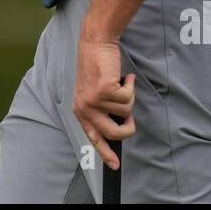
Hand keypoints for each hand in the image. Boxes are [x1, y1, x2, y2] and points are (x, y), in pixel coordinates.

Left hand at [73, 39, 135, 169]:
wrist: (96, 44)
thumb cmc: (97, 67)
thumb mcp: (92, 93)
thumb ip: (100, 111)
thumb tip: (118, 127)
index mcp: (80, 111)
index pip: (93, 138)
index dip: (106, 153)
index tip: (115, 165)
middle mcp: (85, 108)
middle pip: (114, 133)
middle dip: (128, 127)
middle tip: (130, 117)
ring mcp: (94, 100)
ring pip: (125, 112)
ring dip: (129, 97)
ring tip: (121, 83)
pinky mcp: (105, 90)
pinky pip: (128, 98)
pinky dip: (130, 87)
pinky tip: (124, 77)